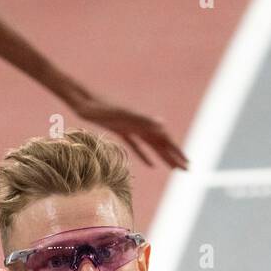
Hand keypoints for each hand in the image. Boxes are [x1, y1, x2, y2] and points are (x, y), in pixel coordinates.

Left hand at [69, 93, 187, 169]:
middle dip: (174, 157)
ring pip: (152, 145)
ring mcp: (131, 127)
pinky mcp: (121, 130)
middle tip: (186, 170)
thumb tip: (162, 125)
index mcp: (142, 122)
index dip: (176, 152)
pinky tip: (151, 166)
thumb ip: (142, 119)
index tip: (186, 164)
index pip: (164, 139)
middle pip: (161, 143)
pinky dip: (145, 156)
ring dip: (164, 157)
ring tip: (174, 169)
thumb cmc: (100, 107)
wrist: (83, 100)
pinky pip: (137, 146)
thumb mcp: (121, 114)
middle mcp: (140, 124)